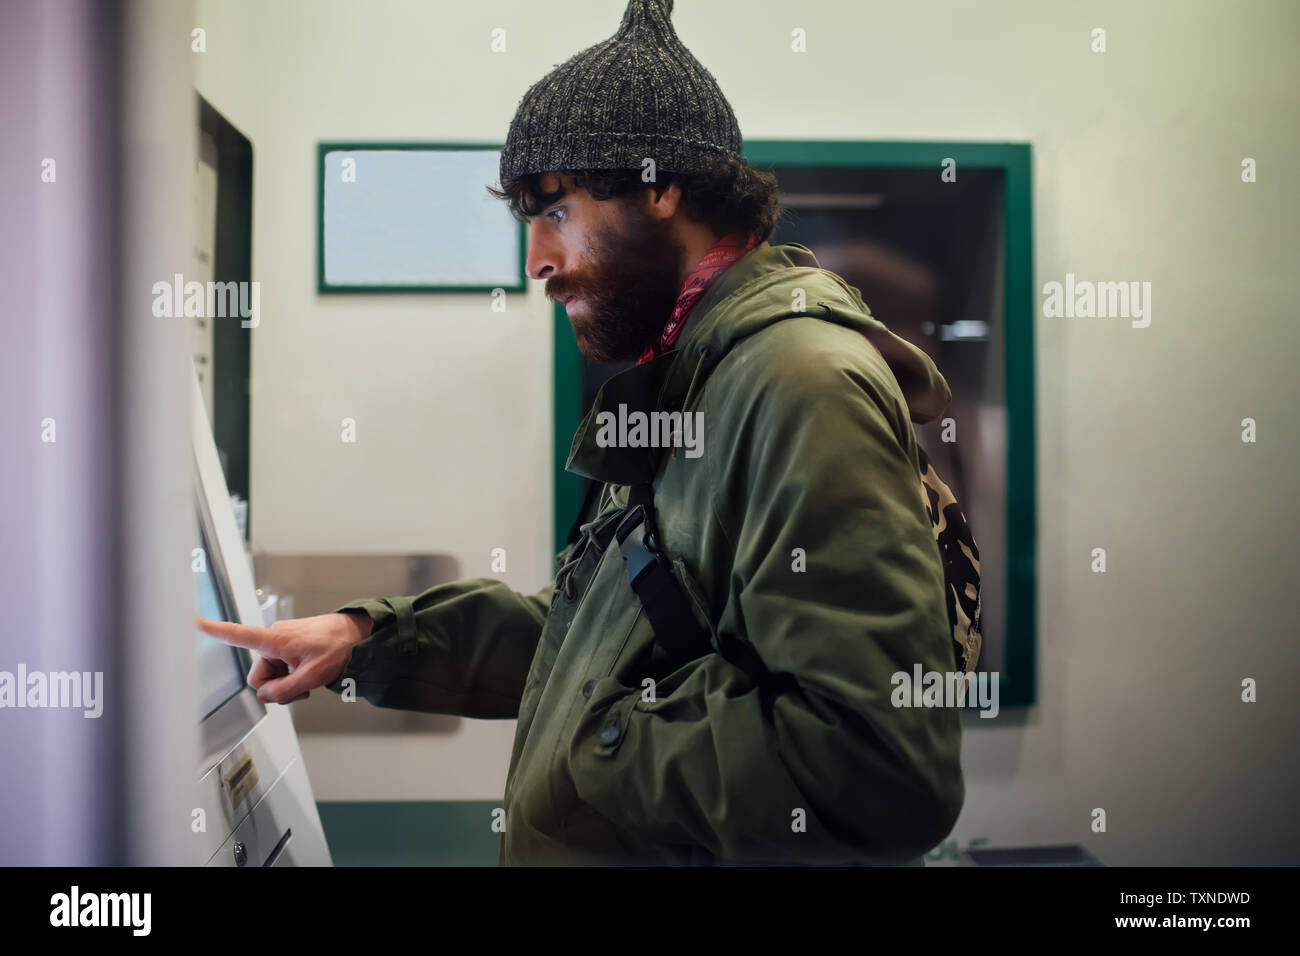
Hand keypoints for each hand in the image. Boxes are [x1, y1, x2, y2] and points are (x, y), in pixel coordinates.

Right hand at [196, 611, 372, 704]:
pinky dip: (293, 676)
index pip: (238, 635)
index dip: (215, 630)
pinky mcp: (291, 644)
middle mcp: (274, 638)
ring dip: (287, 683)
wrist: (360, 633)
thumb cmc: (340, 647)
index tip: (192, 619)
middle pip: (259, 675)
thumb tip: (266, 696)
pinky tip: (309, 676)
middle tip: (301, 689)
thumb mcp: (312, 677)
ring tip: (310, 681)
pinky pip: (282, 667)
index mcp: (275, 640)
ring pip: (272, 674)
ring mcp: (283, 641)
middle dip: (276, 687)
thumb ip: (284, 690)